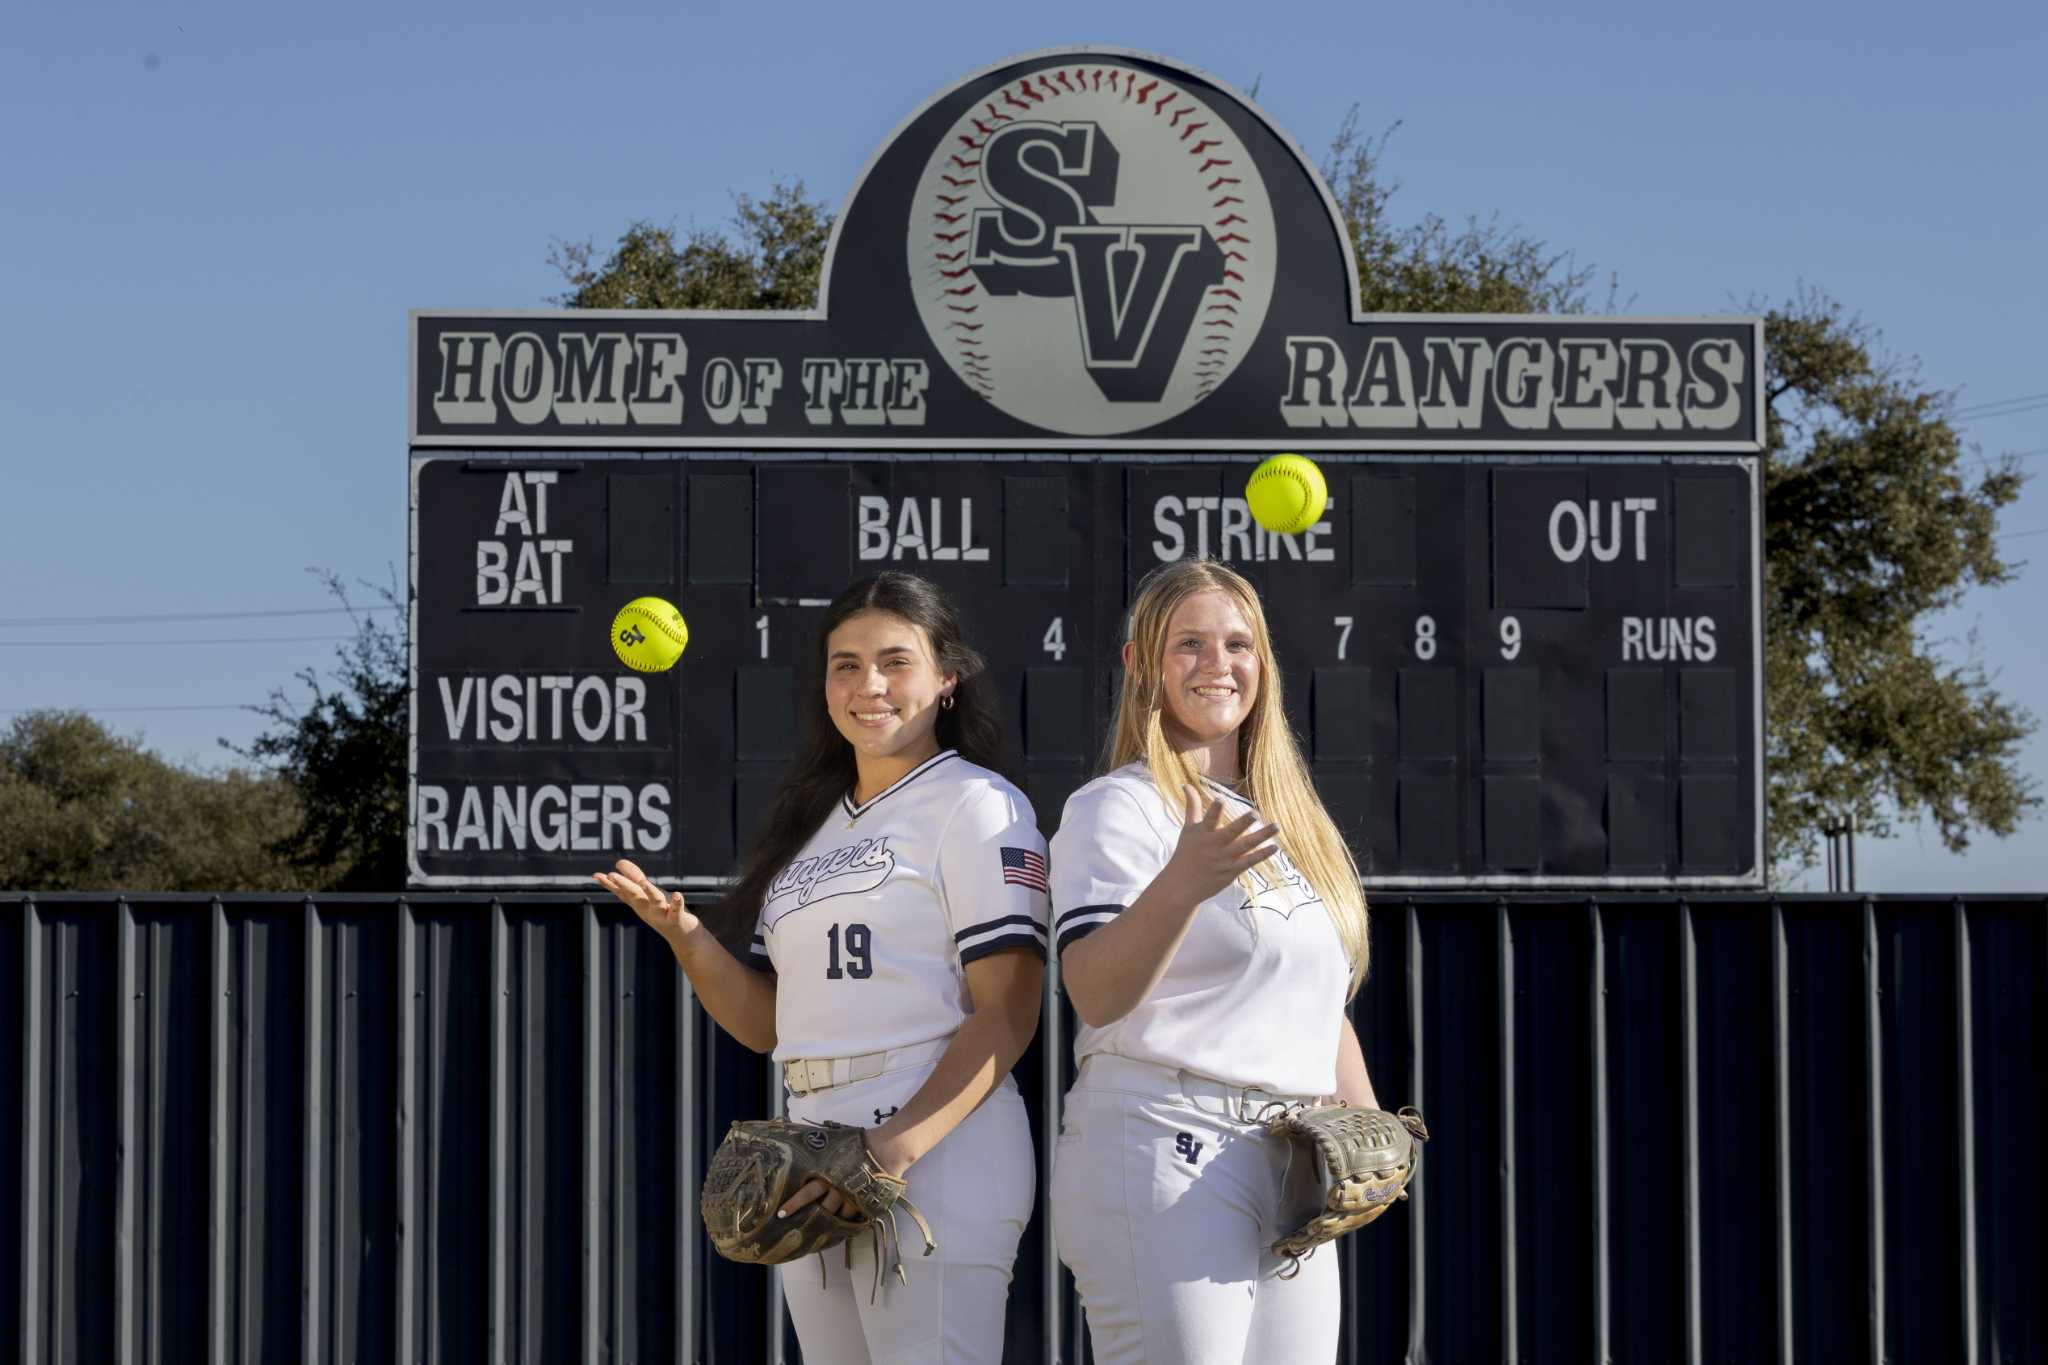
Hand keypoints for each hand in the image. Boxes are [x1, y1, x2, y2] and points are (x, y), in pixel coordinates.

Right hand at [592, 859, 700, 945]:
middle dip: (624, 885)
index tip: (596, 876)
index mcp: (638, 902)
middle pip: (634, 895)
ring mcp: (661, 914)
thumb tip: (618, 862)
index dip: (609, 884)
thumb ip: (634, 878)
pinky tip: (677, 895)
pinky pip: (676, 910)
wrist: (682, 936)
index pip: (622, 891)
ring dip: (650, 893)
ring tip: (644, 883)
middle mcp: (647, 908)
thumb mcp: (647, 893)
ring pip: (655, 902)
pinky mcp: (677, 918)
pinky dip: (676, 903)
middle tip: (611, 875)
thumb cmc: (662, 911)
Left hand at [775, 1128, 910, 1219]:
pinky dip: (851, 1216)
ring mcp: (852, 1199)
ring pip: (840, 1215)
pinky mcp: (866, 1204)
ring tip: (833, 1214)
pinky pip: (855, 1216)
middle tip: (808, 1221)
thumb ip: (823, 1152)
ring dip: (836, 1214)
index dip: (793, 1204)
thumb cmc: (860, 1143)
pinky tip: (850, 1214)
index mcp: (827, 1176)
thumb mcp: (836, 1144)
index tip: (781, 1214)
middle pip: (823, 1210)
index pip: (806, 1193)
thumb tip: (807, 1144)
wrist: (886, 1150)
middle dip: (816, 1215)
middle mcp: (838, 1190)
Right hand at [1162, 784, 1279, 903]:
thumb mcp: (1188, 829)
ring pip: (1245, 846)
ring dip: (1261, 836)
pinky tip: (1274, 847)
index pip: (1208, 820)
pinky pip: (1249, 861)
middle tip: (1254, 814)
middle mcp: (1214, 846)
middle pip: (1230, 833)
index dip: (1214, 810)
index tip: (1221, 799)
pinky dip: (1261, 855)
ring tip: (1276, 826)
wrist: (1181, 886)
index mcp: (1202, 833)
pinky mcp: (1232, 871)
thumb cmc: (1185, 853)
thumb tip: (1186, 784)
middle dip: (1242, 824)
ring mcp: (1224, 859)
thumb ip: (1192, 806)